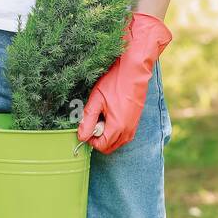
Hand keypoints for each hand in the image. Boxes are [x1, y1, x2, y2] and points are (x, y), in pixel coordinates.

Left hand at [78, 13, 171, 153]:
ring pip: (117, 142)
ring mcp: (133, 127)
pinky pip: (124, 134)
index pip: (101, 146)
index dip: (91, 139)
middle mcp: (128, 131)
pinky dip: (115, 130)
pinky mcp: (136, 121)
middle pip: (109, 147)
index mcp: (118, 127)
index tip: (86, 126)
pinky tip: (110, 113)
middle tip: (93, 120)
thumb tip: (81, 137)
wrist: (134, 70)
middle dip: (98, 138)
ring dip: (107, 134)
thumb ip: (88, 120)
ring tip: (102, 115)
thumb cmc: (115, 82)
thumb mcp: (97, 100)